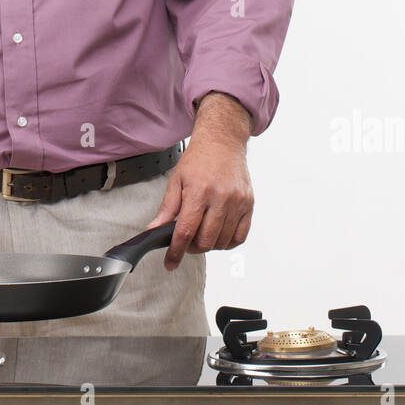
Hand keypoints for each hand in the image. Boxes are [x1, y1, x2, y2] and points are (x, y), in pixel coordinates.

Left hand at [146, 93, 253, 269]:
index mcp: (199, 191)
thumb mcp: (176, 180)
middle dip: (192, 248)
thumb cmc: (199, 159)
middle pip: (205, 241)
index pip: (186, 231)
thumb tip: (154, 230)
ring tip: (201, 234)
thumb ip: (167, 209)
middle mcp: (221, 198)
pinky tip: (218, 235)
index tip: (170, 263)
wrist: (223, 141)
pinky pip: (240, 236)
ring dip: (209, 245)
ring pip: (222, 242)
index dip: (176, 252)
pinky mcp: (249, 204)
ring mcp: (238, 202)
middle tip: (186, 241)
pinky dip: (227, 242)